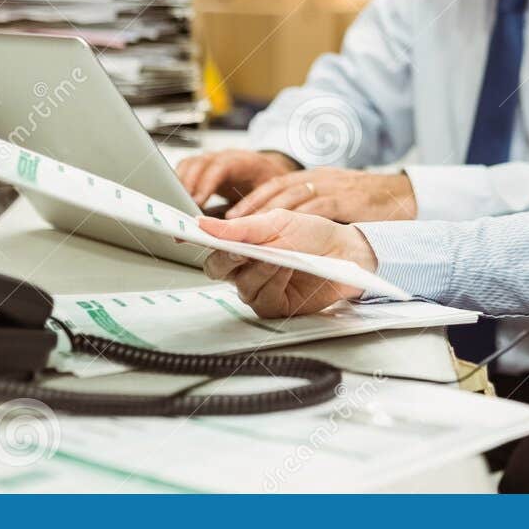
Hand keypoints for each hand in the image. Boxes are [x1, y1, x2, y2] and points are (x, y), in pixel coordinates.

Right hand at [176, 149, 298, 207]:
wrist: (270, 169)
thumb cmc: (269, 182)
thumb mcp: (269, 193)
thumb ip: (253, 206)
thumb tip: (236, 226)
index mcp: (242, 162)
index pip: (220, 168)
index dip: (207, 185)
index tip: (197, 202)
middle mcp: (225, 157)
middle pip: (200, 163)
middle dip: (187, 185)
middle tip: (179, 206)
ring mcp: (213, 160)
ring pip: (190, 164)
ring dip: (179, 183)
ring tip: (174, 204)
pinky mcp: (205, 168)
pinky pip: (186, 169)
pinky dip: (179, 182)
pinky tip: (175, 198)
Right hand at [199, 210, 378, 316]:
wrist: (346, 253)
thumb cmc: (314, 235)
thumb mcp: (277, 222)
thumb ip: (241, 227)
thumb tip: (204, 224)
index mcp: (242, 244)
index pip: (210, 245)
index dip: (193, 240)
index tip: (182, 235)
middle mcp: (245, 268)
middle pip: (217, 269)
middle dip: (227, 259)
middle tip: (242, 250)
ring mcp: (259, 289)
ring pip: (240, 285)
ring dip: (258, 269)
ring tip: (279, 257)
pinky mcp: (274, 306)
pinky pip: (262, 299)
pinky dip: (273, 283)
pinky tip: (286, 270)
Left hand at [226, 167, 416, 221]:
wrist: (404, 197)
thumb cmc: (369, 204)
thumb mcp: (335, 202)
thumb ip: (311, 210)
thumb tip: (280, 229)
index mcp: (316, 177)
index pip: (277, 185)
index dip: (253, 200)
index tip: (232, 217)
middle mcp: (321, 177)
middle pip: (278, 189)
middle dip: (252, 207)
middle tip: (230, 226)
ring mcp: (332, 186)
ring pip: (291, 195)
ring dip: (266, 213)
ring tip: (247, 231)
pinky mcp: (345, 198)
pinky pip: (314, 207)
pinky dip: (295, 220)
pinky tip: (282, 232)